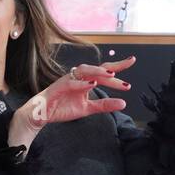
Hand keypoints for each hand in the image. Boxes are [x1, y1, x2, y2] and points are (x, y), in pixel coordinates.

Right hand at [8, 56, 134, 148]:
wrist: (42, 114)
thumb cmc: (63, 108)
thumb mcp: (87, 109)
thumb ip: (104, 105)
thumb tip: (123, 103)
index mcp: (87, 80)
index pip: (105, 71)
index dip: (119, 66)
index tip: (132, 61)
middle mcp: (79, 76)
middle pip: (98, 68)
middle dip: (112, 69)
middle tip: (126, 74)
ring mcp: (69, 79)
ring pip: (85, 70)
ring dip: (98, 71)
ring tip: (110, 74)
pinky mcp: (59, 86)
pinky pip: (71, 82)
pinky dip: (81, 83)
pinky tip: (91, 85)